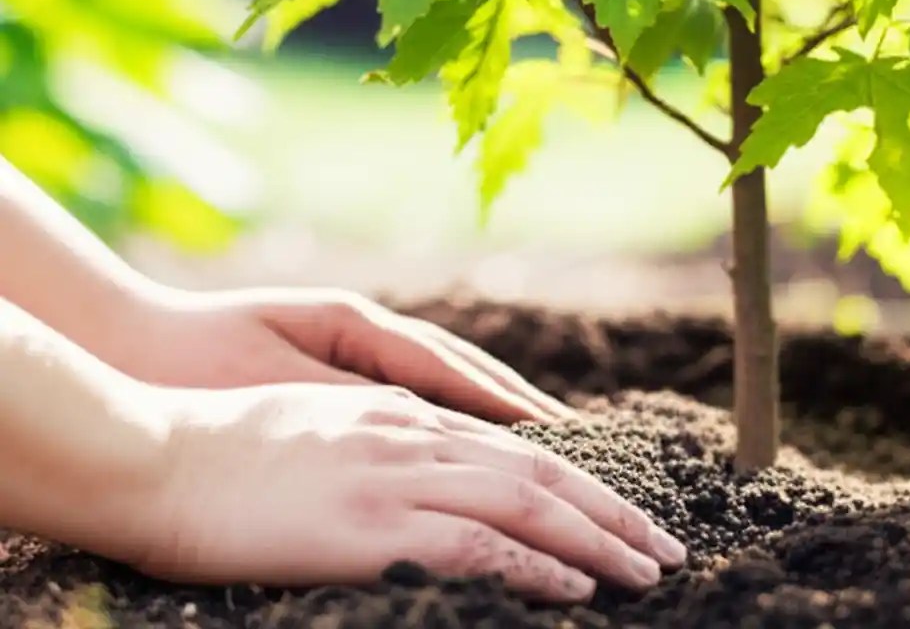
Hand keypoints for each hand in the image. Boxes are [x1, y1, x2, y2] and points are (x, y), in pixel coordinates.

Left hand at [105, 286, 569, 424]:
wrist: (131, 345)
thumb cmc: (198, 358)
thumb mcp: (281, 375)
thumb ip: (358, 394)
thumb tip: (432, 420)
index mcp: (357, 326)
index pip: (451, 371)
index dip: (507, 404)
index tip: (559, 436)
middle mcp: (368, 334)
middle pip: (464, 373)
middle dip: (519, 408)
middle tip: (575, 445)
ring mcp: (357, 349)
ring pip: (445, 382)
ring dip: (497, 412)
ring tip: (547, 444)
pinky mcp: (340, 369)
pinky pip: (413, 393)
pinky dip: (455, 415)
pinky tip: (479, 442)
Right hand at [137, 382, 684, 600]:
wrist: (151, 455)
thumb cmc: (221, 453)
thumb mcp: (318, 430)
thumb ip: (381, 445)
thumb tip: (427, 481)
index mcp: (402, 416)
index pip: (514, 449)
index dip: (578, 484)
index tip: (621, 513)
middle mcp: (413, 436)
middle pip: (542, 472)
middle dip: (612, 512)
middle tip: (664, 547)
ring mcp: (395, 476)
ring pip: (526, 503)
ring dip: (598, 540)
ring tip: (647, 572)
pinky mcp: (369, 524)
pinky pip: (476, 543)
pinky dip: (534, 565)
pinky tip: (577, 587)